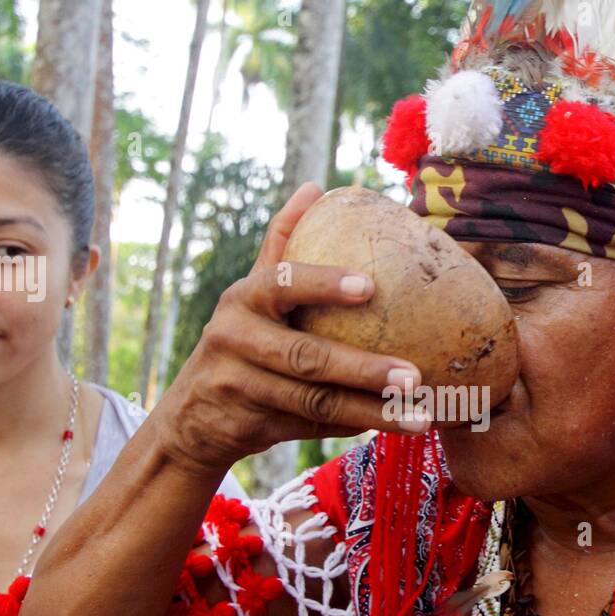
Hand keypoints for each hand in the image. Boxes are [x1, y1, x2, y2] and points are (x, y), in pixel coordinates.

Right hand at [153, 182, 429, 477]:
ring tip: (421, 416)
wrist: (192, 416)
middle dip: (364, 368)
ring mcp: (241, 388)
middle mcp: (236, 341)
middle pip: (307, 357)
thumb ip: (281, 245)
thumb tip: (315, 187)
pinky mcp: (253, 427)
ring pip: (316, 403)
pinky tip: (393, 422)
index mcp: (243, 300)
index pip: (282, 283)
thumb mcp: (252, 294)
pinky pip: (313, 427)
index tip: (369, 285)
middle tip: (414, 374)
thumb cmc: (240, 341)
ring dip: (373, 410)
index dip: (323, 283)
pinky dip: (353, 424)